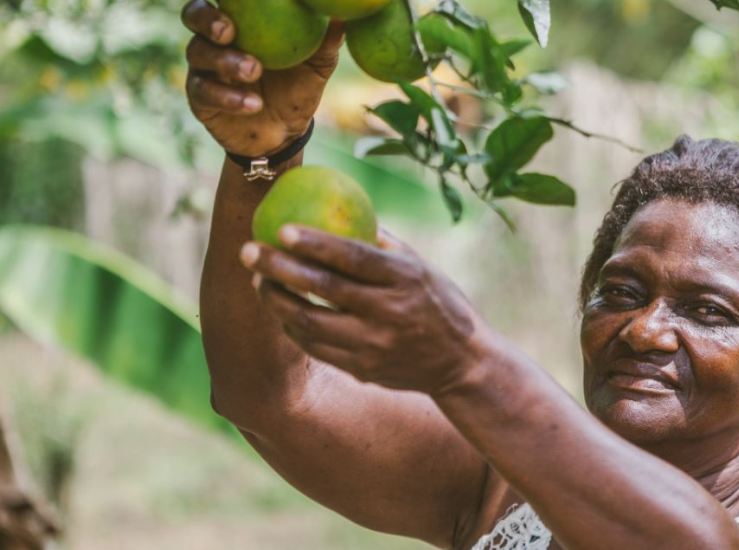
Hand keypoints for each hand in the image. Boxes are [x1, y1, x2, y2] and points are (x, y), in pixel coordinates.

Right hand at [181, 0, 342, 156]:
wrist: (284, 134)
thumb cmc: (298, 89)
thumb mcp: (316, 67)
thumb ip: (326, 41)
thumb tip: (342, 17)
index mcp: (240, 23)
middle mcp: (214, 40)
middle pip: (194, 16)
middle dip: (207, 19)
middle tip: (229, 30)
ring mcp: (203, 68)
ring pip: (199, 53)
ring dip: (226, 61)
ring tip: (253, 71)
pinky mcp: (199, 98)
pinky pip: (204, 92)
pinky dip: (229, 97)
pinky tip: (253, 104)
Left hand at [238, 227, 487, 393]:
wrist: (462, 363)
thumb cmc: (440, 303)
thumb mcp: (422, 268)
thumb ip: (383, 245)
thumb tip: (343, 210)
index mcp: (406, 279)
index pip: (354, 258)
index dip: (316, 244)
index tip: (281, 229)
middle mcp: (389, 312)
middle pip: (323, 288)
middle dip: (279, 268)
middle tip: (248, 251)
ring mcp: (374, 344)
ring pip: (310, 322)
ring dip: (276, 299)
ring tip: (257, 280)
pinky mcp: (363, 368)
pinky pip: (315, 346)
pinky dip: (292, 326)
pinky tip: (280, 309)